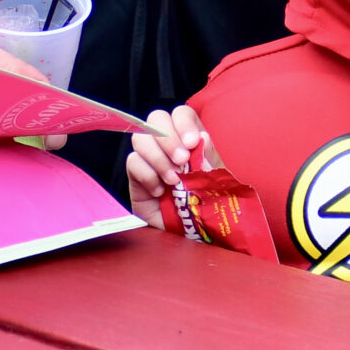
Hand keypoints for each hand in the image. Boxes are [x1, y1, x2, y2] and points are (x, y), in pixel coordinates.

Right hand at [126, 106, 211, 229]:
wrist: (195, 235)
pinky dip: (148, 175)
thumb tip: (202, 137)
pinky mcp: (136, 178)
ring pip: (141, 138)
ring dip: (158, 157)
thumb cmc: (208, 204)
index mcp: (190, 139)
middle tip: (182, 160)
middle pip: (156, 118)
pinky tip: (160, 191)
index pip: (181, 113)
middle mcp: (167, 145)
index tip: (192, 142)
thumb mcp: (215, 180)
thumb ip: (210, 159)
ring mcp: (149, 159)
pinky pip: (133, 163)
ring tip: (173, 180)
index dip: (184, 123)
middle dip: (169, 137)